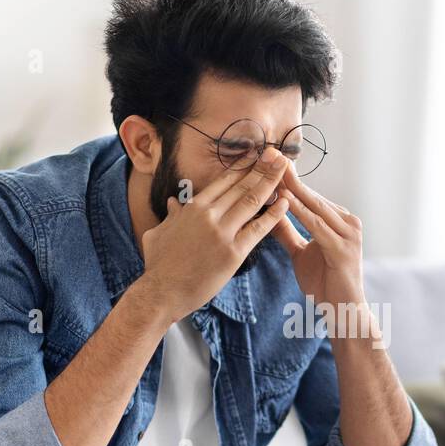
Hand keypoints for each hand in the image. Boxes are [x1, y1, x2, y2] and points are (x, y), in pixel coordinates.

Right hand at [138, 147, 290, 321]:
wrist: (161, 292)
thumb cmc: (159, 264)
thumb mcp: (160, 231)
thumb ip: (172, 215)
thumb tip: (173, 202)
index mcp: (193, 207)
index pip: (224, 180)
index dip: (243, 165)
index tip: (256, 154)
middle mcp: (209, 215)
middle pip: (241, 185)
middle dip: (262, 167)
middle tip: (278, 153)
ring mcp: (222, 233)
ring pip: (252, 201)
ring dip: (270, 182)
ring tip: (285, 167)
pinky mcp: (233, 253)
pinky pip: (258, 229)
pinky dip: (273, 215)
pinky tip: (285, 202)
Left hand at [270, 160, 365, 310]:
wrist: (343, 312)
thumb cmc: (325, 283)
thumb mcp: (301, 252)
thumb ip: (288, 233)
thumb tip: (269, 213)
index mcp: (340, 221)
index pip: (310, 196)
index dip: (290, 180)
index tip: (270, 163)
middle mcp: (349, 222)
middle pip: (313, 196)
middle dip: (290, 178)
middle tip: (270, 157)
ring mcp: (350, 235)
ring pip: (316, 208)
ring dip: (294, 190)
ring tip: (274, 173)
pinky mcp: (345, 249)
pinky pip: (318, 227)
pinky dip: (301, 213)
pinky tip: (285, 202)